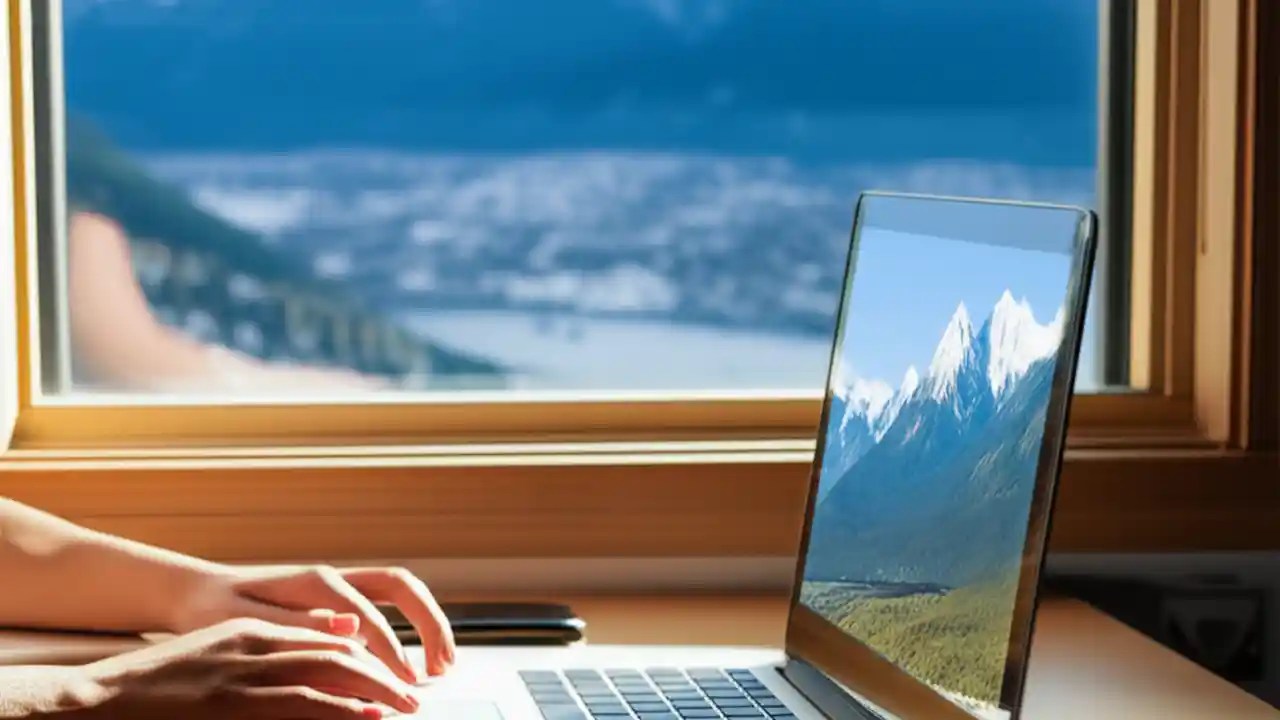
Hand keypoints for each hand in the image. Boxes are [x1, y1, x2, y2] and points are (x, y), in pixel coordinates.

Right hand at [73, 618, 419, 718]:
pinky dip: (335, 708)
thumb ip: (265, 656)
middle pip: (336, 650)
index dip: (368, 656)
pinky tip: (362, 715)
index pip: (325, 638)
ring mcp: (242, 674)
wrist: (96, 698)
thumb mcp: (218, 657)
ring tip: (401, 706)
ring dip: (370, 690)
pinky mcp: (231, 702)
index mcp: (252, 632)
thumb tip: (318, 668)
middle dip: (382, 671)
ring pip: (324, 674)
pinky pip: (296, 702)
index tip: (395, 674)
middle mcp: (253, 644)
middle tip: (413, 693)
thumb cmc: (159, 685)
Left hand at [171, 564, 454, 682]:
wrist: (197, 594)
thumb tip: (350, 625)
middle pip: (402, 586)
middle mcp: (334, 578)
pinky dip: (409, 630)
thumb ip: (297, 623)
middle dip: (431, 623)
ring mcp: (340, 586)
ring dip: (428, 623)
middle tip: (443, 666)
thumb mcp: (244, 621)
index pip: (369, 613)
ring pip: (401, 592)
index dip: (391, 650)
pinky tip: (410, 663)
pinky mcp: (338, 600)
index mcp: (315, 582)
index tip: (403, 684)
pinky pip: (386, 607)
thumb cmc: (215, 610)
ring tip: (442, 664)